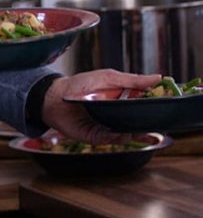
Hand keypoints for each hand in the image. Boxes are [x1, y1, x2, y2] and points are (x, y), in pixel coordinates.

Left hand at [41, 69, 161, 142]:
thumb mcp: (109, 77)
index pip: (144, 106)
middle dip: (146, 124)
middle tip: (153, 122)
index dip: (154, 107)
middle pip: (138, 123)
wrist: (55, 97)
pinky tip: (120, 132)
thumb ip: (132, 80)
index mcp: (122, 100)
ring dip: (133, 132)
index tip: (164, 106)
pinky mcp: (97, 137)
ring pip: (127, 134)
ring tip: (136, 128)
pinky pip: (111, 140)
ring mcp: (108, 127)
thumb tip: (158, 78)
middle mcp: (117, 116)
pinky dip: (117, 137)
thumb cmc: (80, 84)